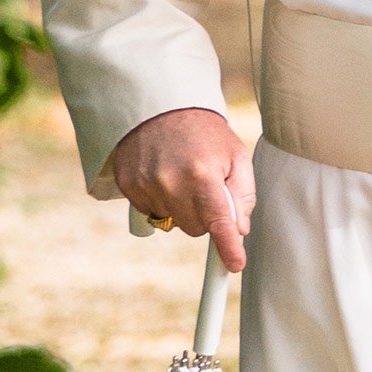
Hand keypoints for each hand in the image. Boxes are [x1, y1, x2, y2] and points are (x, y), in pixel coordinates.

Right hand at [110, 108, 255, 270]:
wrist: (160, 107)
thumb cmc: (205, 133)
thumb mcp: (236, 155)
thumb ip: (242, 195)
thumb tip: (239, 230)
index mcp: (203, 173)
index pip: (219, 221)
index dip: (228, 247)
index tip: (235, 264)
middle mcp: (171, 182)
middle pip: (196, 229)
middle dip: (205, 216)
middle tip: (205, 187)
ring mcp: (146, 185)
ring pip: (173, 222)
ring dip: (181, 208)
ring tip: (182, 176)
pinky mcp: (128, 185)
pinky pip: (150, 211)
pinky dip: (160, 200)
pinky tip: (162, 176)